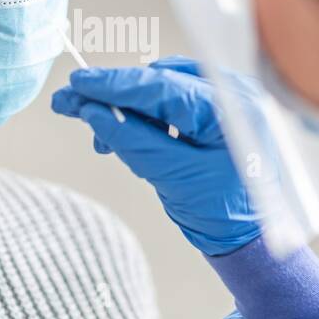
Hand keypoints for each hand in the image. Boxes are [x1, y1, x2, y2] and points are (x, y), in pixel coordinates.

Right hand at [50, 55, 261, 255]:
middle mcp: (233, 93)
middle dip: (113, 96)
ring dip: (127, 110)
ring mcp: (227, 99)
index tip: (77, 83)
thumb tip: (92, 112)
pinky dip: (146, 117)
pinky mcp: (218, 110)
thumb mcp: (172, 177)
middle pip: (159, 83)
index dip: (114, 84)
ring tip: (100, 137)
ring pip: (161, 91)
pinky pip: (172, 102)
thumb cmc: (220, 212)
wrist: (248, 235)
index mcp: (229, 109)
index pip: (161, 86)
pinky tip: (125, 135)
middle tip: (69, 103)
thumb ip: (132, 141)